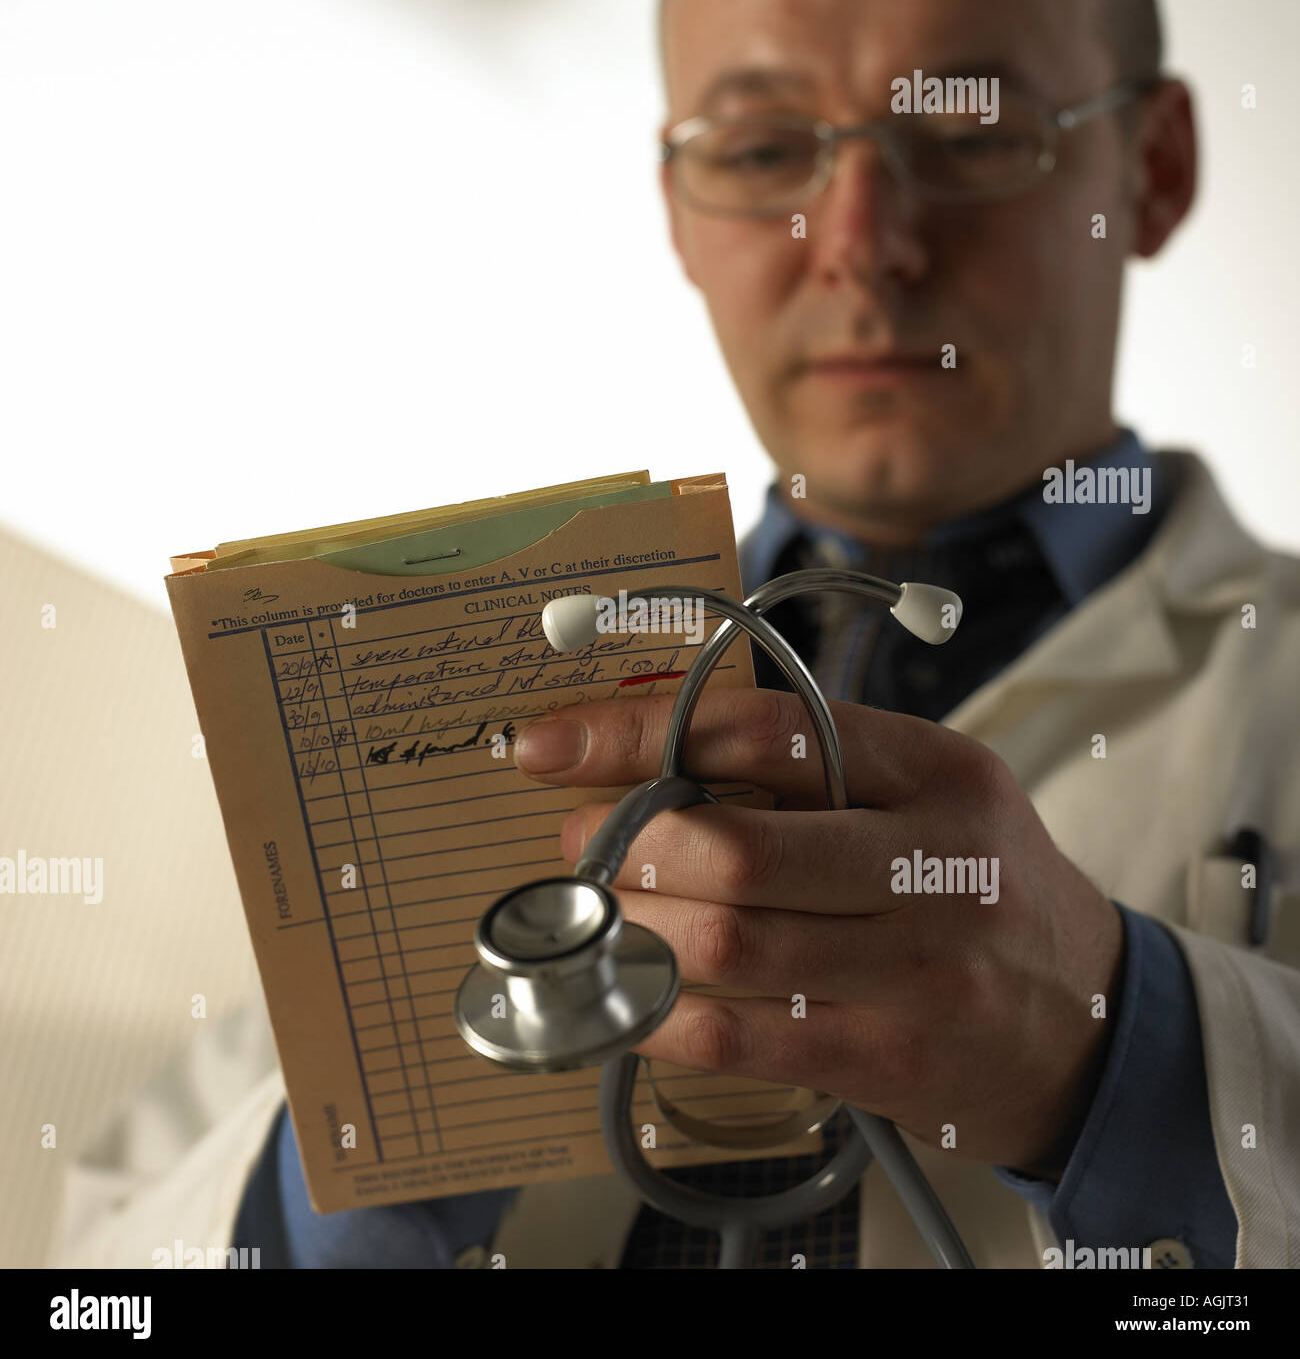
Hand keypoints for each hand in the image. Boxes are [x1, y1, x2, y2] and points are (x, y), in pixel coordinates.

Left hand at [513, 687, 1123, 1174]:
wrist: (1088, 1022)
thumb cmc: (978, 883)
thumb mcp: (928, 793)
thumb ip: (814, 768)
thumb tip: (647, 757)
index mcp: (937, 769)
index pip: (763, 732)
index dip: (638, 733)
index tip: (551, 744)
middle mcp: (936, 863)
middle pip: (738, 845)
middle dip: (628, 842)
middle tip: (582, 843)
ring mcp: (918, 970)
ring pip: (728, 943)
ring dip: (628, 927)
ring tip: (594, 913)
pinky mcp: (890, 1057)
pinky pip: (738, 1038)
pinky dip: (655, 1014)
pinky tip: (622, 997)